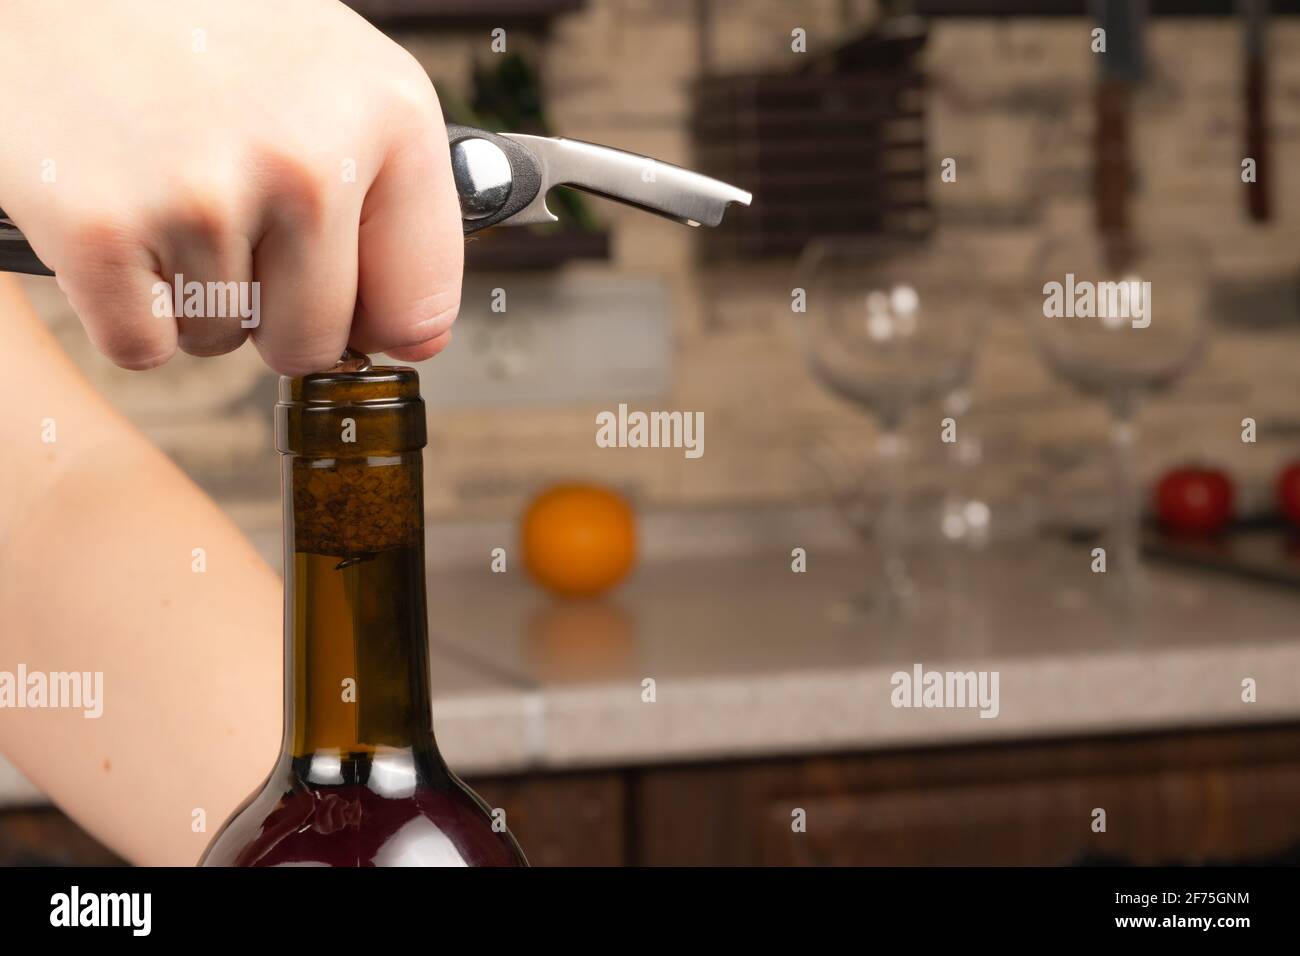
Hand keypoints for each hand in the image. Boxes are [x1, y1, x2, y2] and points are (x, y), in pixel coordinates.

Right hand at [0, 0, 460, 373]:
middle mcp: (308, 158)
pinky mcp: (102, 227)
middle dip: (272, 310)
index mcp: (389, 114)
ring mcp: (204, 194)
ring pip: (222, 341)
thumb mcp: (339, 76)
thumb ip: (395, 200)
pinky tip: (121, 220)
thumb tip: (416, 338)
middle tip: (227, 214)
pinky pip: (143, 347)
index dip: (373, 319)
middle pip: (314, 343)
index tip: (343, 290)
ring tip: (168, 193)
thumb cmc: (205, 31)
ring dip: (192, 297)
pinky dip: (124, 308)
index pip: (418, 309)